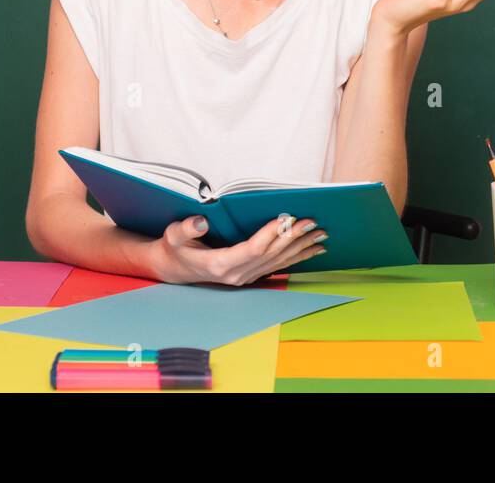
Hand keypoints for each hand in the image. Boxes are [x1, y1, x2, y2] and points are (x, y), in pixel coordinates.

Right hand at [147, 214, 327, 285]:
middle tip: (312, 222)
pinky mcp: (250, 276)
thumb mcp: (173, 236)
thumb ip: (186, 229)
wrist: (175, 269)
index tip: (286, 217)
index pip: (252, 248)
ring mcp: (245, 278)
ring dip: (301, 247)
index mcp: (219, 264)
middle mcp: (236, 274)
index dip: (270, 233)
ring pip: (278, 262)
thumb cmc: (175, 248)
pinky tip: (312, 250)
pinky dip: (297, 257)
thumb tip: (201, 221)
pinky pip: (278, 267)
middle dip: (293, 237)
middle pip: (271, 255)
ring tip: (320, 234)